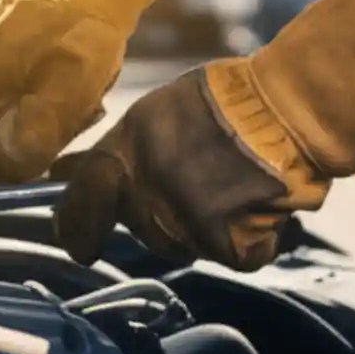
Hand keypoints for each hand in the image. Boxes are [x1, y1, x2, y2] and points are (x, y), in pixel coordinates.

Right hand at [0, 0, 197, 184]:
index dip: (5, 172)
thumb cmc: (85, 37)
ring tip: (61, 99)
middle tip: (61, 125)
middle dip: (14, 142)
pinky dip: (15, 91)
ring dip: (17, 116)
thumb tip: (10, 162)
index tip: (40, 162)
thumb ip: (40, 132)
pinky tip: (48, 77)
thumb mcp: (75, 92)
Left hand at [54, 0, 354, 270]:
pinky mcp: (226, 246)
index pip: (81, 203)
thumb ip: (120, 148)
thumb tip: (71, 170)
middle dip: (157, 214)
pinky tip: (258, 206)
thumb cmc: (224, 99)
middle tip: (192, 185)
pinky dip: (247, 238)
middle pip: (140, 227)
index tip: (78, 245)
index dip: (74, 227)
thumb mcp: (155, 111)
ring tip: (230, 184)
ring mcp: (184, 225)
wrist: (284, 108)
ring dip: (199, 225)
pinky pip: (231, 254)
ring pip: (181, 243)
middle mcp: (146, 196)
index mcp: (123, 155)